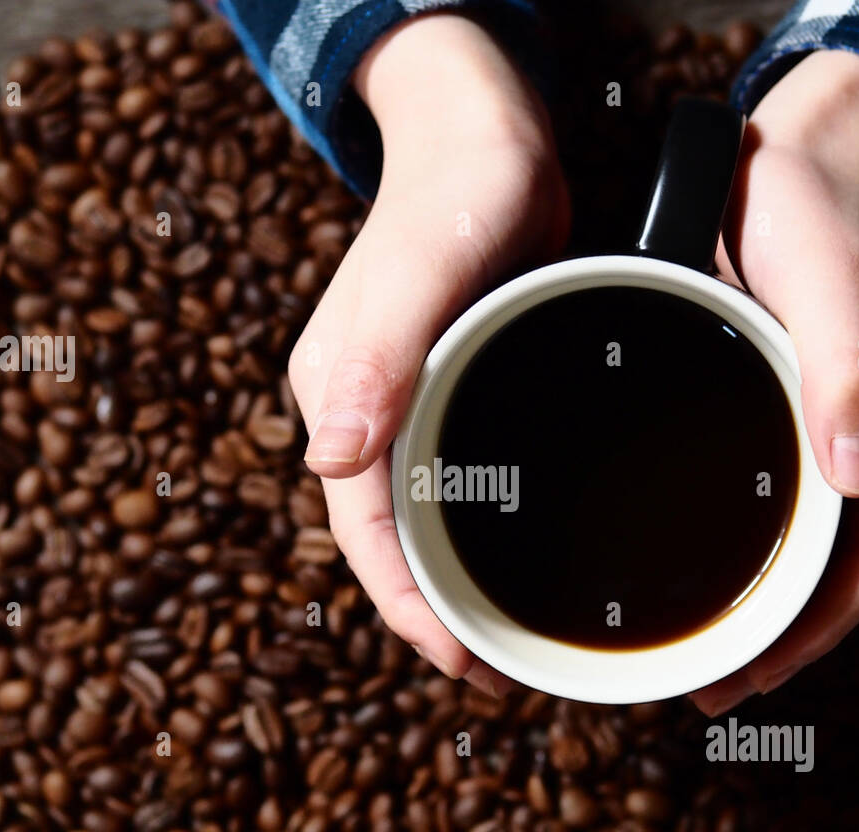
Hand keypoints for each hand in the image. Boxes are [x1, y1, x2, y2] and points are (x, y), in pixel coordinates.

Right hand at [288, 15, 569, 694]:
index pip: (363, 532)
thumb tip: (329, 459)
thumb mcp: (424, 266)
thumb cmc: (458, 187)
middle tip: (498, 670)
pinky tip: (529, 557)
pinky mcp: (449, 391)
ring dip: (459, 584)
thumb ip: (376, 355)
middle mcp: (367, 411)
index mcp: (341, 397)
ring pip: (425, 521)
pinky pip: (457, 483)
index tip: (461, 660)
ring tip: (512, 636)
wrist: (486, 134)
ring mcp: (407, 404)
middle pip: (390, 542)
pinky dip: (485, 533)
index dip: (405, 607)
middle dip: (433, 615)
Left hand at [691, 51, 858, 713]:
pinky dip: (749, 551)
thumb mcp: (826, 281)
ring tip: (703, 649)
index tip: (750, 676)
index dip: (816, 632)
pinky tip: (706, 566)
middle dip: (782, 640)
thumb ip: (848, 371)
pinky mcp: (792, 409)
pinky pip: (782, 503)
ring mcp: (832, 428)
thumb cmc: (809, 209)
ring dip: (764, 606)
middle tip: (709, 685)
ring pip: (809, 546)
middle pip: (838, 572)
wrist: (799, 151)